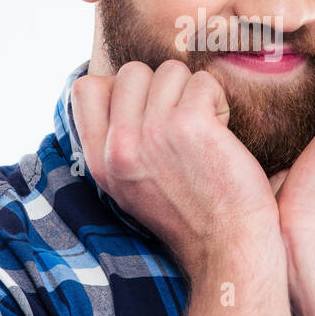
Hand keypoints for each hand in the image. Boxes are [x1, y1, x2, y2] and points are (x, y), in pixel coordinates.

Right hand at [72, 60, 283, 279]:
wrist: (228, 245)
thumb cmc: (188, 212)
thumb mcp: (128, 184)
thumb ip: (114, 140)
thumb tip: (110, 85)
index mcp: (99, 161)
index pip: (86, 89)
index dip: (120, 88)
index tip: (148, 109)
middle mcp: (119, 146)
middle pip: (132, 71)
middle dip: (163, 88)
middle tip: (183, 124)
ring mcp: (152, 132)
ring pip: (170, 70)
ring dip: (194, 93)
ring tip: (204, 131)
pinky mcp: (189, 124)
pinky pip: (204, 81)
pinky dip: (218, 101)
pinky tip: (222, 134)